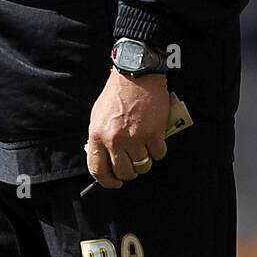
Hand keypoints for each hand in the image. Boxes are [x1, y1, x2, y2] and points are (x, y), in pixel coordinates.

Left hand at [85, 71, 168, 188]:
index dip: (107, 181)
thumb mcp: (98, 116)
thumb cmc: (117, 94)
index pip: (97, 170)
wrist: (136, 74)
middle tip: (134, 162)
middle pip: (124, 172)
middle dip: (131, 171)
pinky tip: (156, 136)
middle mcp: (114, 140)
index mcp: (97, 135)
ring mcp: (135, 137)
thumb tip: (104, 160)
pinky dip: (158, 149)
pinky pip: (158, 154)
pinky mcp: (154, 133)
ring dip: (146, 158)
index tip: (115, 182)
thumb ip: (100, 139)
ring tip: (145, 144)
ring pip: (143, 165)